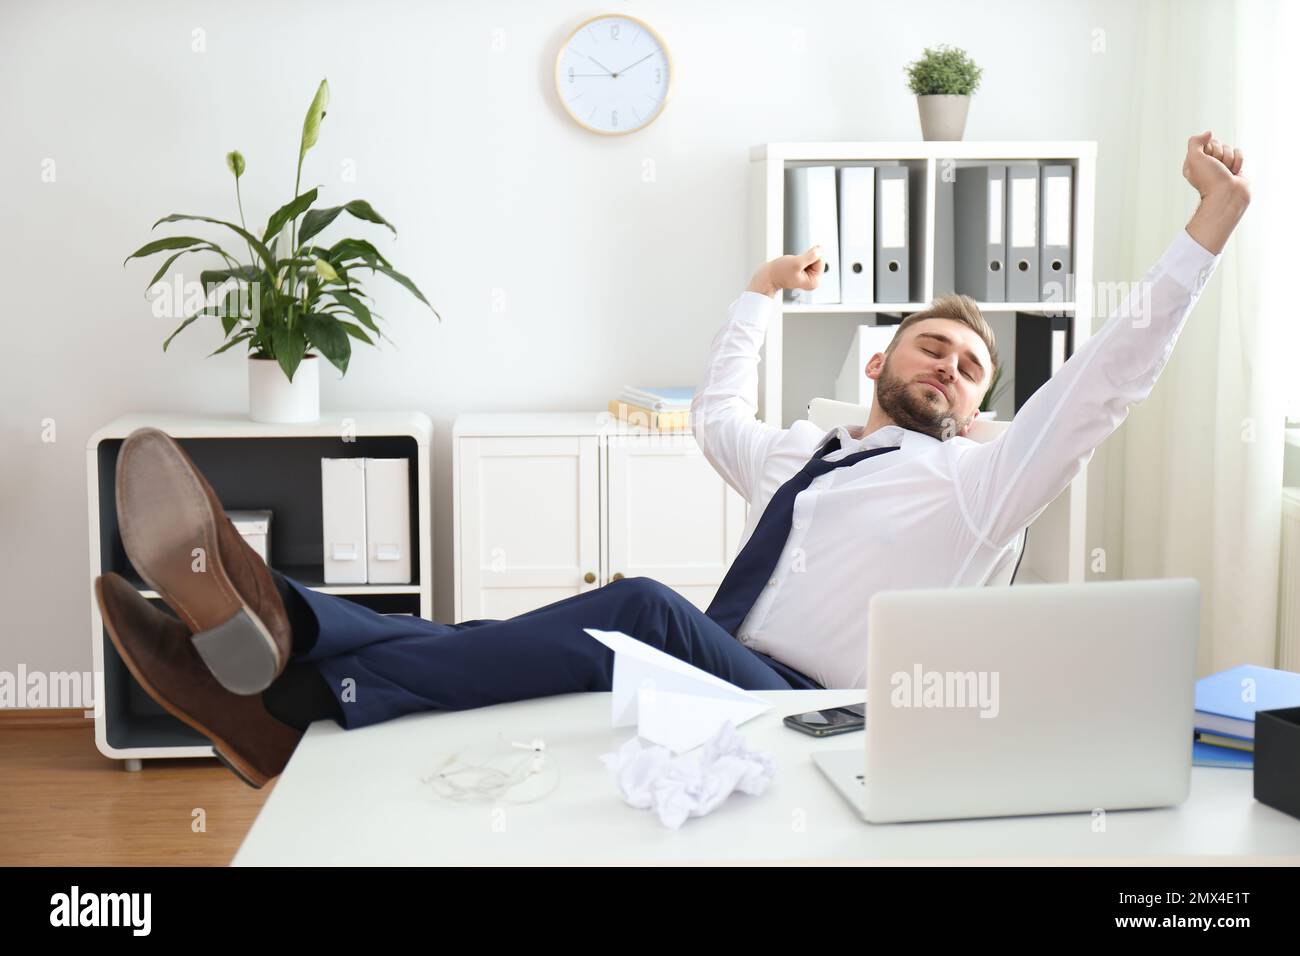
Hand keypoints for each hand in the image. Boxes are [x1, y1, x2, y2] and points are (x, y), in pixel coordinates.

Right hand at [747, 246, 824, 296]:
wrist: (768, 277)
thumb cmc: (779, 272)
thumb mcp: (797, 262)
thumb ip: (811, 256)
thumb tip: (821, 249)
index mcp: (814, 281)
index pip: (820, 260)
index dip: (809, 257)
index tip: (799, 263)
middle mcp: (813, 281)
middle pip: (817, 260)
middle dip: (806, 258)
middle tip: (794, 265)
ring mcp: (809, 278)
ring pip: (812, 259)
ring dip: (802, 259)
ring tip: (792, 267)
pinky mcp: (804, 274)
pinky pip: (807, 261)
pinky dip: (800, 261)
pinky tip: (793, 267)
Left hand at [1182, 131, 1250, 254]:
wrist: (1228, 196)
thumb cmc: (1209, 180)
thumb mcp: (1194, 158)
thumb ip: (1195, 141)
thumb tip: (1208, 133)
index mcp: (1194, 162)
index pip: (1205, 142)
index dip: (1209, 149)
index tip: (1208, 162)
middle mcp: (1207, 164)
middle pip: (1218, 144)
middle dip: (1220, 155)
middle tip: (1218, 169)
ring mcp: (1221, 166)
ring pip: (1229, 148)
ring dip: (1229, 160)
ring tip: (1226, 173)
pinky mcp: (1234, 167)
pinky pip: (1239, 153)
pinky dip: (1238, 162)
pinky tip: (1234, 174)